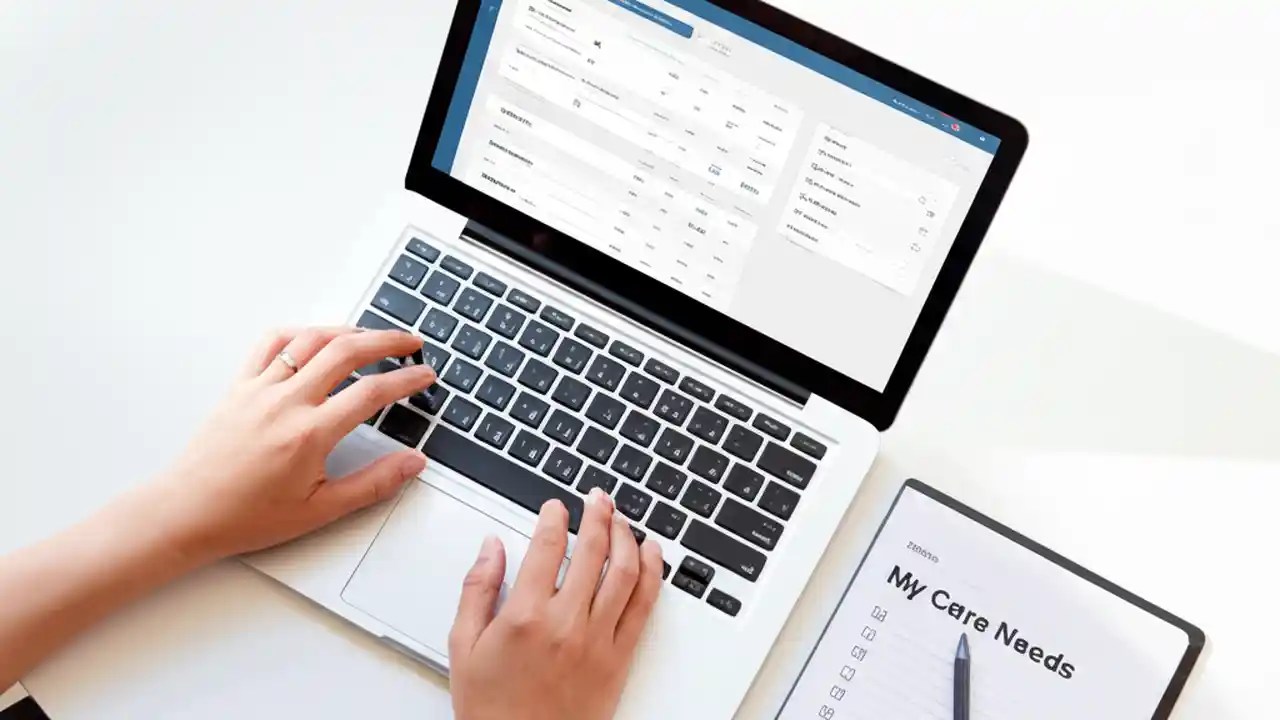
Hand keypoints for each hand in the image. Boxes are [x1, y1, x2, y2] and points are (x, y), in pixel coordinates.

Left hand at [140, 326, 435, 563]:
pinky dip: (300, 333)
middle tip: (411, 343)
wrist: (186, 513)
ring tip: (371, 336)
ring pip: (311, 340)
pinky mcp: (239, 386)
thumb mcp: (320, 510)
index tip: (425, 375)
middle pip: (346, 351)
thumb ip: (373, 484)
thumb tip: (412, 463)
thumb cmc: (246, 516)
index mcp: (309, 434)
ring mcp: (260, 389)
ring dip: (348, 331)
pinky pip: (271, 344)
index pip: (372, 392)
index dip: (407, 380)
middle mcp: (286, 402)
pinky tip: (315, 337)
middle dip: (387, 341)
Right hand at [449, 491, 663, 719]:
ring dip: (626, 536)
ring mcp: (598, 640)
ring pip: (625, 572)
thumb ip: (477, 589)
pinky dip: (652, 573)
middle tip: (598, 498)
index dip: (556, 517)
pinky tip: (652, 554)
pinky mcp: (620, 658)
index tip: (557, 507)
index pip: (548, 546)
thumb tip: (491, 547)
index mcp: (525, 615)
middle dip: (598, 514)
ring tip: (622, 518)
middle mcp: (566, 623)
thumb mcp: (464, 646)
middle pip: (593, 550)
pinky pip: (644, 606)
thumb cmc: (492, 708)